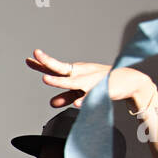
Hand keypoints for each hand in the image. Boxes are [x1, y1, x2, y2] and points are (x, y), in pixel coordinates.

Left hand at [26, 49, 152, 109]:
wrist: (129, 82)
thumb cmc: (103, 84)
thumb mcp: (81, 91)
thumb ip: (66, 96)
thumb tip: (51, 103)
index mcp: (75, 73)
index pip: (55, 67)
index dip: (41, 63)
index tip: (28, 59)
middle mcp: (81, 74)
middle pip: (61, 68)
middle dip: (48, 62)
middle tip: (36, 54)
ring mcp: (91, 81)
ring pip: (73, 82)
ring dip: (59, 82)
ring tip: (46, 79)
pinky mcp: (102, 90)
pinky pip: (91, 96)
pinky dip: (84, 100)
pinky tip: (76, 104)